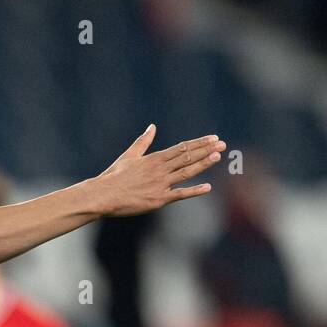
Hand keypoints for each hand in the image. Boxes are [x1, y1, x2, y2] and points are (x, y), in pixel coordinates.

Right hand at [91, 125, 225, 216]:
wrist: (104, 195)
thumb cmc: (114, 176)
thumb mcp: (129, 155)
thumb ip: (143, 141)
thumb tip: (152, 127)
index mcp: (154, 158)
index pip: (182, 148)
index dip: (199, 143)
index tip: (212, 138)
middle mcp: (160, 169)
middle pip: (187, 157)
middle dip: (206, 150)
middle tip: (222, 144)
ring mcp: (160, 184)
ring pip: (186, 172)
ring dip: (203, 164)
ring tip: (217, 157)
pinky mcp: (158, 200)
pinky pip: (180, 195)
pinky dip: (194, 191)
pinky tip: (207, 187)